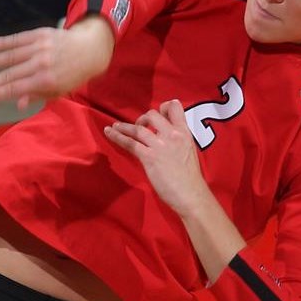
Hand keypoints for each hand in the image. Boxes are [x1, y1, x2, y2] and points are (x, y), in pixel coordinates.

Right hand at [0, 17, 113, 108]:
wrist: (90, 49)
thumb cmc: (73, 74)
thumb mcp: (59, 91)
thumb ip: (38, 96)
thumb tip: (18, 104)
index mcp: (47, 80)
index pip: (17, 88)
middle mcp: (42, 63)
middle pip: (11, 74)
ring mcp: (40, 47)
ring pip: (11, 55)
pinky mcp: (40, 34)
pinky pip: (18, 39)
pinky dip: (3, 42)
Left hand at [104, 99, 210, 214]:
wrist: (190, 193)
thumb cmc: (189, 177)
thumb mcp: (188, 150)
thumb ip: (176, 140)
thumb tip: (162, 137)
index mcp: (184, 132)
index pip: (174, 107)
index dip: (163, 107)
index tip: (157, 113)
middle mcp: (172, 135)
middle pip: (153, 114)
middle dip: (142, 118)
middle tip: (138, 127)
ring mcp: (160, 145)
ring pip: (138, 128)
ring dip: (124, 126)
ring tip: (114, 127)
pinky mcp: (149, 157)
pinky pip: (130, 143)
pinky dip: (117, 137)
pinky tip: (110, 133)